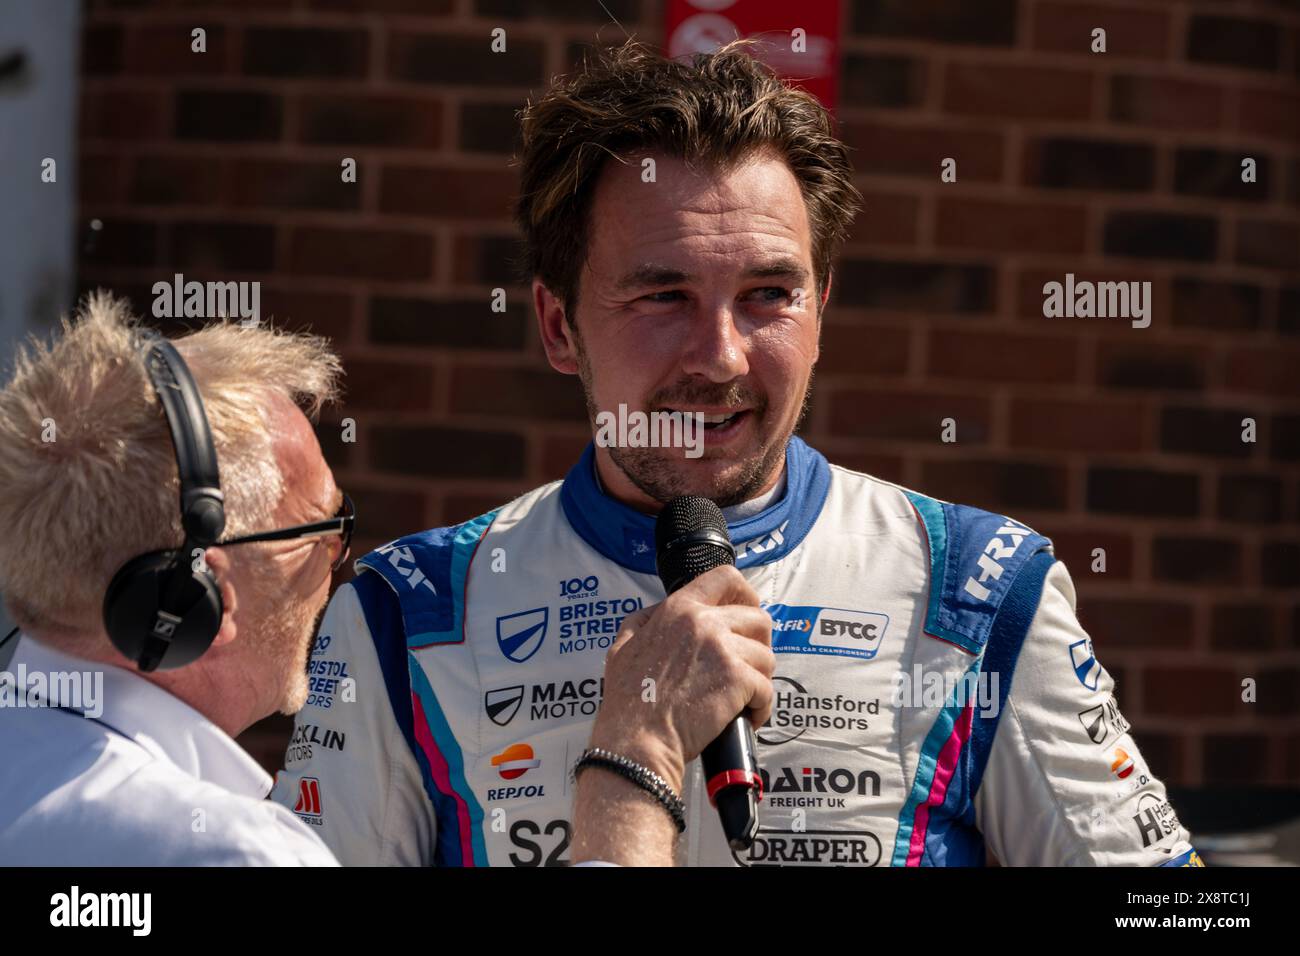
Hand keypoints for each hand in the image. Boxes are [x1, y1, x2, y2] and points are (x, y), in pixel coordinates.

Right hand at [588, 564, 774, 793]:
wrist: (637, 740)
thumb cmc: (627, 701)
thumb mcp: (623, 646)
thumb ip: (646, 620)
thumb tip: (663, 611)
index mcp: (679, 609)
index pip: (726, 578)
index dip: (745, 594)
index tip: (747, 614)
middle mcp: (704, 622)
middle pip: (759, 619)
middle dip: (759, 645)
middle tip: (747, 668)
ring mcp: (723, 649)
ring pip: (767, 657)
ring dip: (760, 679)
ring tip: (743, 698)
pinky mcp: (738, 679)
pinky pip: (767, 689)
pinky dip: (761, 707)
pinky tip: (746, 718)